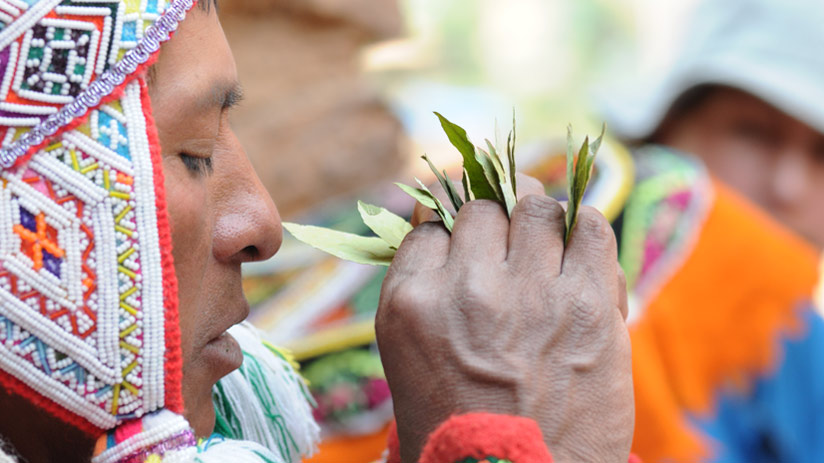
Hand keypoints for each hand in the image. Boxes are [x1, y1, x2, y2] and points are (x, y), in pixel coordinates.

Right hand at [375, 175, 632, 462]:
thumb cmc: (460, 422)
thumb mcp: (409, 354)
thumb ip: (420, 287)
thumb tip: (441, 222)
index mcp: (411, 302)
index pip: (429, 225)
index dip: (450, 233)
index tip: (465, 247)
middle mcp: (467, 288)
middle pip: (481, 208)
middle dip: (492, 223)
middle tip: (505, 248)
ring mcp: (531, 293)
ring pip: (535, 206)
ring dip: (537, 219)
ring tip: (543, 245)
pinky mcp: (588, 305)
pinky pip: (589, 226)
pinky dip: (582, 226)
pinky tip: (577, 246)